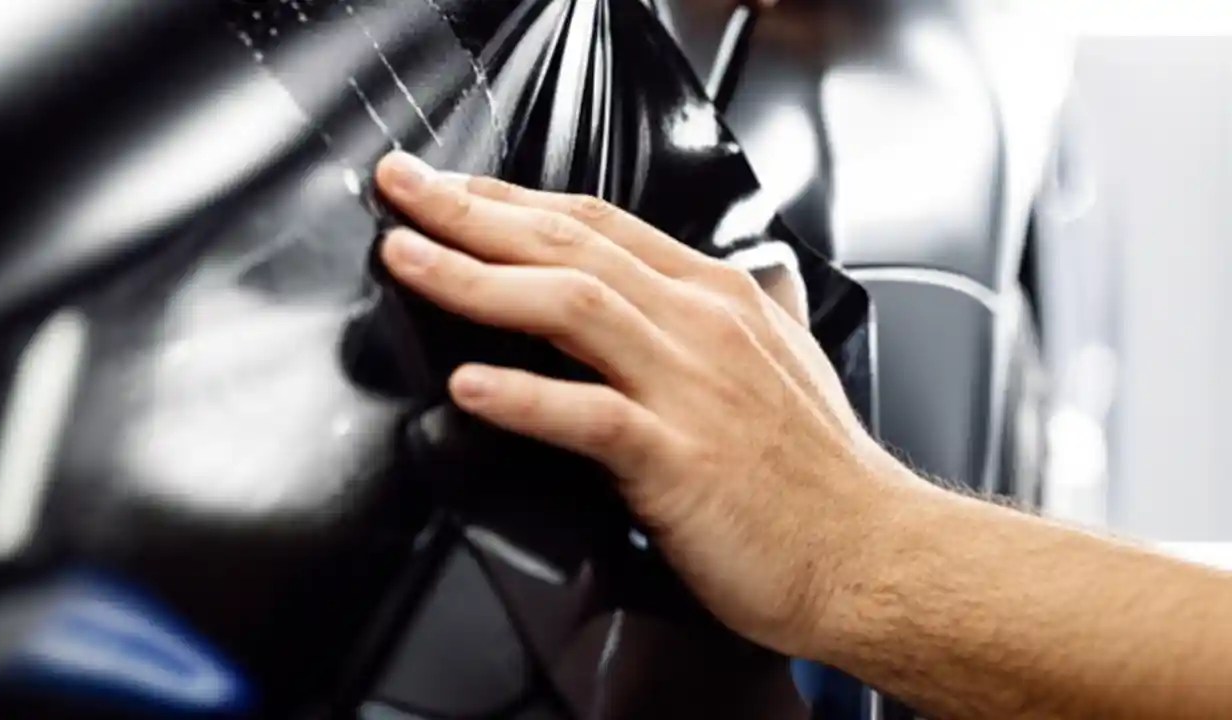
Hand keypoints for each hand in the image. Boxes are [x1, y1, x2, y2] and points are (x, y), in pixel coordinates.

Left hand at [373, 151, 917, 656]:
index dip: (515, 199)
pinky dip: (524, 397)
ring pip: (570, 308)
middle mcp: (701, 325)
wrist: (870, 552)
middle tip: (403, 189)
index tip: (452, 188)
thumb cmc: (821, 470)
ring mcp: (691, 387)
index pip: (599, 223)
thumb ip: (764, 310)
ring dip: (477, 280)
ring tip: (408, 261)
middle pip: (569, 246)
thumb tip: (764, 277)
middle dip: (472, 212)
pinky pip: (590, 414)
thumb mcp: (792, 361)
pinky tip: (468, 385)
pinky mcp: (679, 457)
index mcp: (719, 297)